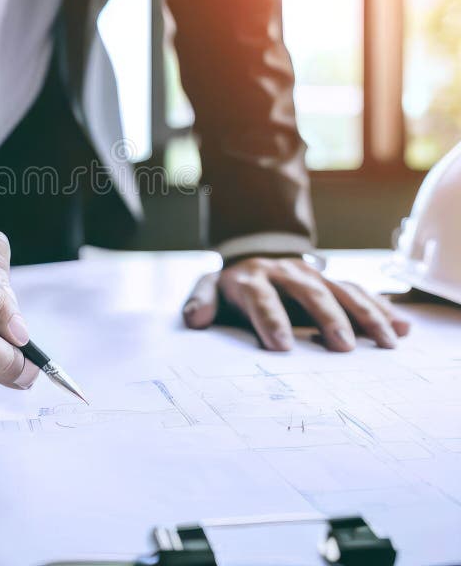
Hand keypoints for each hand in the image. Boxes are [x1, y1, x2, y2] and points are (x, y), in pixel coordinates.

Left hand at [182, 256, 410, 351]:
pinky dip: (382, 308)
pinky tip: (402, 328)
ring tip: (385, 341)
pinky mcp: (332, 281)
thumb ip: (200, 301)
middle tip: (342, 347)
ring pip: (341, 290)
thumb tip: (195, 319)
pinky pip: (360, 292)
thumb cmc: (232, 284)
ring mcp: (313, 275)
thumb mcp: (209, 287)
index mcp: (252, 279)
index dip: (271, 320)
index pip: (260, 299)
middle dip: (326, 318)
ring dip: (364, 314)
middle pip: (308, 292)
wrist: (255, 252)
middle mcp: (285, 274)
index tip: (281, 346)